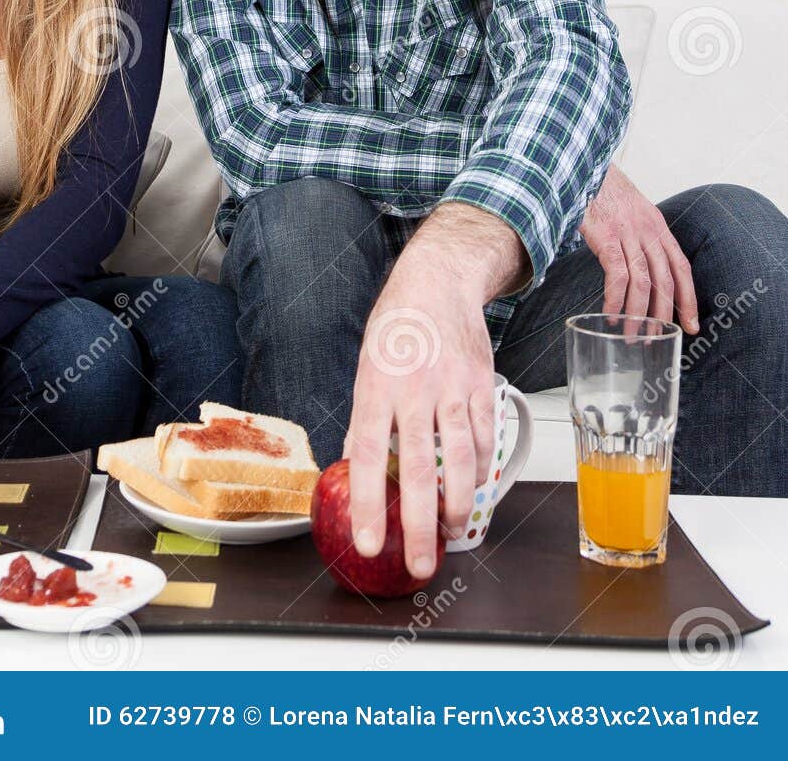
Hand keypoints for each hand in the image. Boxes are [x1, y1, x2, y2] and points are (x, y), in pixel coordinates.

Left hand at [344, 237, 510, 579]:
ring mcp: (453, 388)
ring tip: (452, 534)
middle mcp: (414, 390)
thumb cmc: (397, 326)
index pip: (369, 455)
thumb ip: (368, 420)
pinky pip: (485, 439)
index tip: (371, 543)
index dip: (369, 504)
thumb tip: (360, 468)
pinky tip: (473, 489)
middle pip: (419, 469)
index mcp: (376, 386)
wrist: (438, 280)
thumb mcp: (366, 368)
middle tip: (421, 565)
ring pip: (461, 460)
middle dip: (420, 525)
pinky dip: (480, 470)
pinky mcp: (483, 385)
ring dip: (458, 505)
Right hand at [581, 164, 698, 332]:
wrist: (582, 166)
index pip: (681, 268)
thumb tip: (639, 269)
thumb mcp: (632, 211)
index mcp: (658, 226)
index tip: (692, 324)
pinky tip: (610, 314)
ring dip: (638, 314)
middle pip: (665, 280)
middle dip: (665, 314)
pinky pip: (616, 275)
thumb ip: (640, 237)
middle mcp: (648, 231)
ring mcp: (627, 233)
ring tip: (632, 335)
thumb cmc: (602, 192)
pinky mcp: (605, 236)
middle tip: (660, 338)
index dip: (688, 298)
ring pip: (642, 283)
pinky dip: (615, 299)